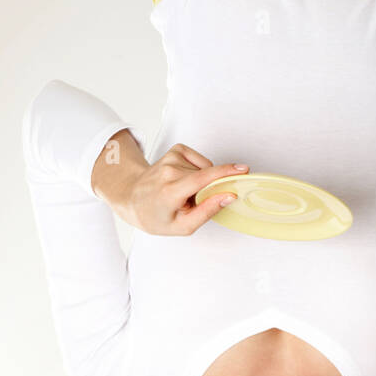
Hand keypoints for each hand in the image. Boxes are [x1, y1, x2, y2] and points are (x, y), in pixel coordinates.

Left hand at [93, 136, 248, 234]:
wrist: (133, 198)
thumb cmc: (156, 215)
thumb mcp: (182, 226)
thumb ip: (207, 212)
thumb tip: (229, 196)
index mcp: (170, 191)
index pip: (201, 179)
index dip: (224, 174)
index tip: (242, 170)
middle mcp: (170, 171)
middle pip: (207, 177)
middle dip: (210, 190)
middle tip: (192, 203)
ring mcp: (172, 158)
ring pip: (205, 169)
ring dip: (202, 182)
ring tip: (186, 192)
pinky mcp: (176, 150)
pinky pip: (201, 161)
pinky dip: (199, 171)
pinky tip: (187, 179)